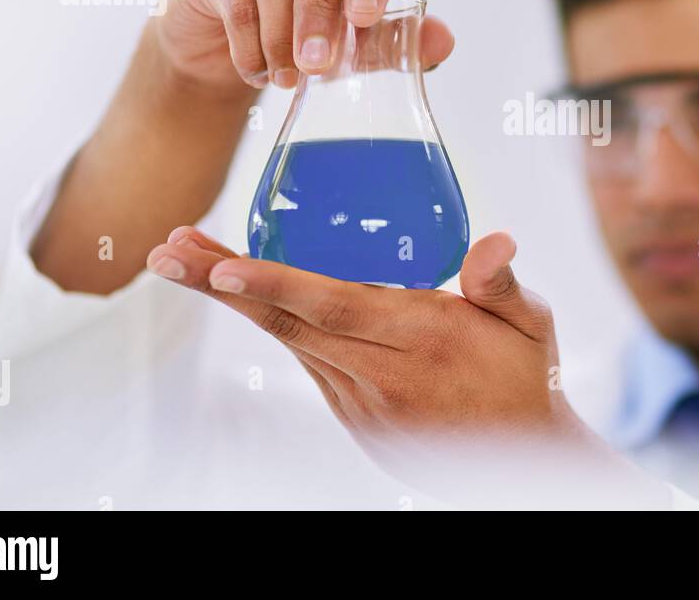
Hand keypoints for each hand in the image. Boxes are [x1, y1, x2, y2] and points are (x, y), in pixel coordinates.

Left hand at [146, 227, 670, 508]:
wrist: (523, 456)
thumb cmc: (524, 377)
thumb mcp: (532, 324)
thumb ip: (502, 283)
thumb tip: (494, 242)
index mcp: (424, 339)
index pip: (333, 307)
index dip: (272, 284)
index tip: (219, 266)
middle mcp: (383, 374)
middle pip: (288, 324)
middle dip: (222, 285)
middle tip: (166, 252)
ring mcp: (363, 403)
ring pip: (291, 344)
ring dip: (238, 302)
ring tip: (192, 263)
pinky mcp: (356, 419)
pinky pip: (309, 363)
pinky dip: (274, 326)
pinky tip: (249, 296)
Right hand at [153, 0, 452, 93]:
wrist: (230, 53)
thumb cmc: (307, 37)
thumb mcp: (358, 44)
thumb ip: (400, 41)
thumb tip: (444, 41)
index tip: (366, 17)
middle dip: (323, 2)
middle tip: (322, 61)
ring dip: (284, 29)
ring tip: (292, 78)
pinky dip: (249, 39)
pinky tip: (259, 72)